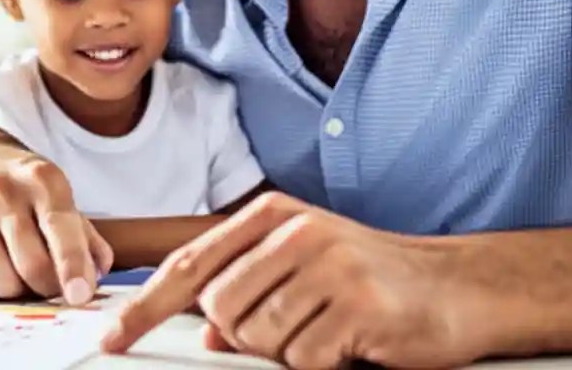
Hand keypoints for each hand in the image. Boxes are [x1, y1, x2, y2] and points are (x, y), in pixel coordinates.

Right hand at [0, 154, 113, 304]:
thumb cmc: (26, 189)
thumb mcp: (60, 197)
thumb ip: (85, 235)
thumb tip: (97, 272)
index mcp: (42, 179)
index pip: (61, 228)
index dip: (72, 266)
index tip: (80, 295)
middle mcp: (4, 193)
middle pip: (33, 266)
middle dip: (50, 287)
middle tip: (53, 283)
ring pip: (4, 282)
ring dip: (20, 291)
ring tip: (23, 272)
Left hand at [102, 192, 481, 368]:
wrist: (457, 287)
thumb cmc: (369, 277)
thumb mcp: (300, 269)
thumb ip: (247, 290)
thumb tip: (203, 329)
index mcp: (269, 216)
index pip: (189, 266)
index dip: (144, 306)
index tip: (114, 336)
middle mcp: (294, 233)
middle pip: (220, 311)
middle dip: (246, 336)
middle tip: (294, 326)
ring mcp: (328, 266)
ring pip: (259, 338)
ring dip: (290, 350)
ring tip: (328, 328)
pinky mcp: (359, 306)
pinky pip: (305, 360)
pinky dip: (323, 362)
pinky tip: (352, 340)